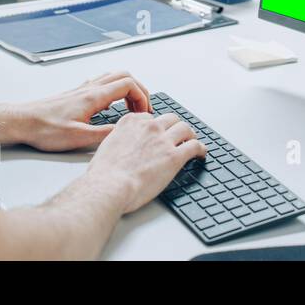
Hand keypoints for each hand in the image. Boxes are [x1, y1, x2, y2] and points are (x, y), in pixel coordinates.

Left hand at [0, 71, 152, 151]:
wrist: (22, 121)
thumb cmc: (45, 129)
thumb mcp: (79, 137)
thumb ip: (105, 134)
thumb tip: (126, 132)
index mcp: (93, 96)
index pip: (128, 84)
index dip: (142, 97)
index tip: (144, 113)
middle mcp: (89, 88)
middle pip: (124, 76)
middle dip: (139, 90)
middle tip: (143, 109)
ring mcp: (82, 90)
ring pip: (112, 77)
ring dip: (127, 89)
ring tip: (131, 108)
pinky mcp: (75, 95)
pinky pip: (101, 84)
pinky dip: (114, 91)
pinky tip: (110, 107)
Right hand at [84, 112, 206, 213]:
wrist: (109, 186)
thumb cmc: (103, 174)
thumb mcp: (107, 147)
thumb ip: (120, 141)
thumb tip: (125, 147)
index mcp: (130, 123)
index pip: (150, 118)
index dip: (157, 127)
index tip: (159, 133)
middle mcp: (148, 127)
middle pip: (170, 119)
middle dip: (175, 127)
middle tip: (178, 136)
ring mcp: (163, 140)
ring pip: (185, 128)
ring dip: (189, 135)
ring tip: (191, 142)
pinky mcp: (174, 156)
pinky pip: (195, 146)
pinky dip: (201, 149)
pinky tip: (201, 154)